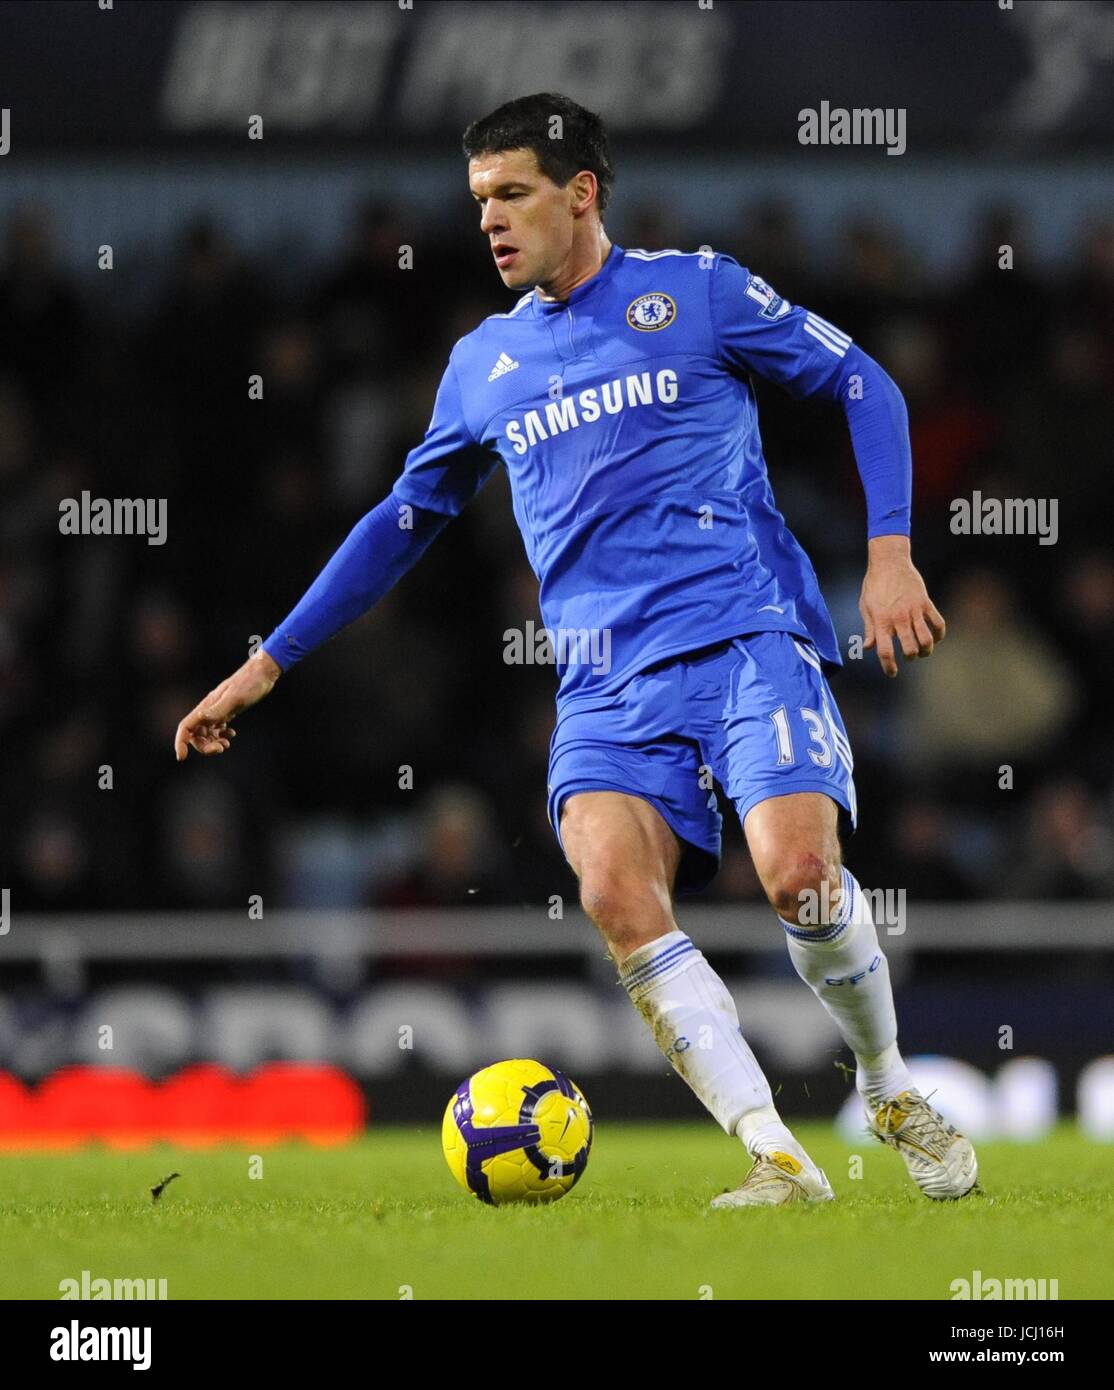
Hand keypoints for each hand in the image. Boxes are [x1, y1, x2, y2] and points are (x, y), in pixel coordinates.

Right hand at [174, 649, 281, 759]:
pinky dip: (222, 736)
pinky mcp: (227, 712)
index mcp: (206, 707)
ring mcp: (217, 711)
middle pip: (196, 735)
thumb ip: (218, 709)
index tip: (182, 758)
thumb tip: (201, 718)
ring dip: (213, 743)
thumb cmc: (249, 683)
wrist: (262, 673)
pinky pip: (217, 729)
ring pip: (207, 734)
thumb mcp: (235, 698)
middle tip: (222, 749)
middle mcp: (208, 710)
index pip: (185, 727)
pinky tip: (232, 734)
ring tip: (227, 744)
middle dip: (204, 747)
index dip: (180, 742)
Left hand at [859, 535, 944, 677]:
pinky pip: (938, 623)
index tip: (892, 673)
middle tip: (907, 656)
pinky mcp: (926, 603)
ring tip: (922, 651)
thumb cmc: (874, 585)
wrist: (889, 562)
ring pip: (926, 640)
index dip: (889, 666)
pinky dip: (939, 634)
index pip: (885, 651)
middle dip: (910, 658)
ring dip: (926, 650)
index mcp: (881, 621)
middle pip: (909, 649)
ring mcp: (914, 611)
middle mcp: (899, 618)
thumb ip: (869, 629)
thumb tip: (868, 648)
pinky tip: (935, 638)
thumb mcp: (866, 607)